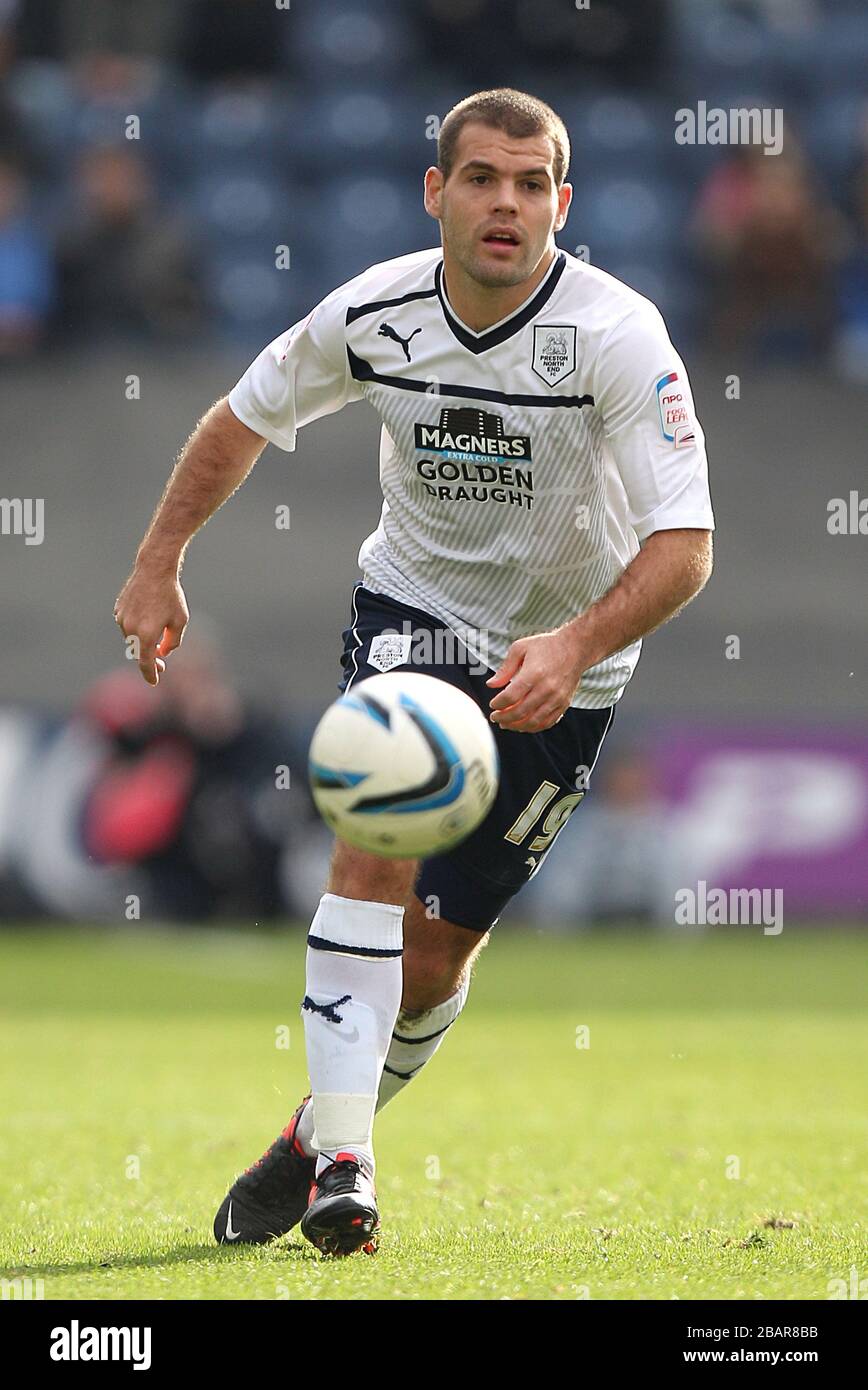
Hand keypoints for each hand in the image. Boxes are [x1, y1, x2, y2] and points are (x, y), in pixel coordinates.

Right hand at [113, 563, 188, 685]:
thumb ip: (172, 642)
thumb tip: (161, 653)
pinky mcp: (118, 610)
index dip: (150, 674)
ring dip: (143, 640)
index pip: (145, 663)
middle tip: (161, 663)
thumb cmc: (171, 596)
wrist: (154, 570)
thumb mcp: (180, 621)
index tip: (154, 682)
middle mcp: (130, 629)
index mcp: (146, 634)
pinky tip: (148, 615)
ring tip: (158, 627)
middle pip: (139, 652)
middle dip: (149, 659)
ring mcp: (121, 619)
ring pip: (132, 639)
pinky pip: (127, 626)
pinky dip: (137, 627)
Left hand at [486, 628, 587, 732]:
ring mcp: (557, 698)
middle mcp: (547, 688)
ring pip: (533, 721)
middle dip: (503, 718)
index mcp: (534, 673)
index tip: (492, 704)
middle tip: (494, 717)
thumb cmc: (546, 646)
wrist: (575, 648)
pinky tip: (522, 724)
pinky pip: (547, 722)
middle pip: (520, 712)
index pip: (510, 697)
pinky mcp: (564, 704)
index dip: (498, 704)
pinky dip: (533, 727)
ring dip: (516, 726)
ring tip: (505, 724)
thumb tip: (491, 685)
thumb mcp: (520, 648)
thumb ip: (505, 668)